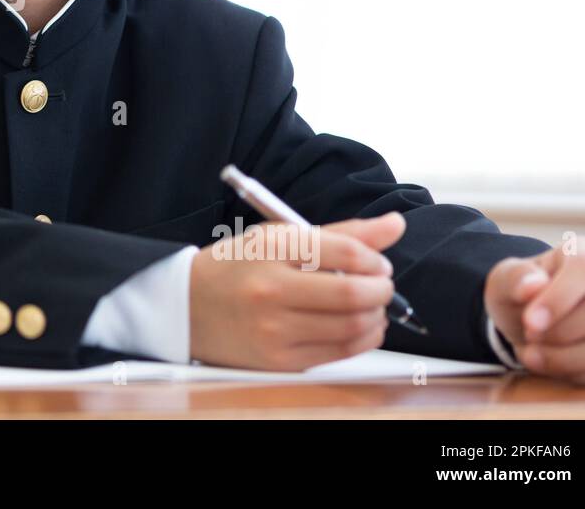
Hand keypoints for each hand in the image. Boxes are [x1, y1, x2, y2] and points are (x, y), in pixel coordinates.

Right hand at [189, 212, 403, 369]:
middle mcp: (270, 290)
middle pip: (352, 295)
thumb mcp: (277, 237)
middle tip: (382, 284)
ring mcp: (274, 329)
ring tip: (371, 306)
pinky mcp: (279, 360)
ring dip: (376, 316)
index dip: (375, 259)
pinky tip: (359, 326)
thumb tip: (396, 225)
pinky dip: (361, 339)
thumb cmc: (237, 267)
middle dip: (382, 290)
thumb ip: (340, 234)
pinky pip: (339, 353)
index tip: (378, 263)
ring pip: (352, 327)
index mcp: (270, 249)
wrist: (187, 306)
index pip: (344, 252)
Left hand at [485, 236, 584, 385]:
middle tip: (529, 336)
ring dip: (568, 359)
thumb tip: (533, 285)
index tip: (530, 322)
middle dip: (561, 332)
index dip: (560, 298)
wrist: (531, 323)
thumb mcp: (505, 280)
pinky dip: (580, 375)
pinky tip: (556, 366)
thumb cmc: (521, 294)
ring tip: (534, 355)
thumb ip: (515, 278)